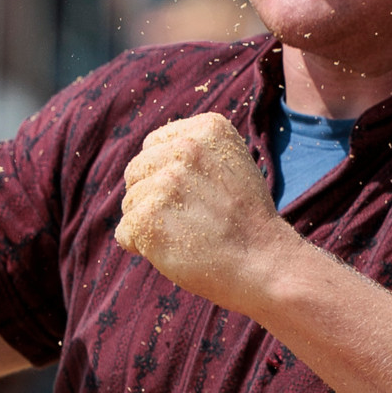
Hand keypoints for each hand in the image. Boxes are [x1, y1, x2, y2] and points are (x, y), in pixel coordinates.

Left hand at [115, 113, 297, 312]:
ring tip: (187, 236)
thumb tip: (146, 165)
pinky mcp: (149, 216)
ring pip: (130, 203)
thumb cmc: (248, 223)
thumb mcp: (231, 167)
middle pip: (136, 171)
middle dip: (151, 197)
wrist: (266, 263)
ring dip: (149, 223)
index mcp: (207, 129)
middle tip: (188, 220)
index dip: (163, 174)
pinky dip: (141, 247)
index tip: (190, 196)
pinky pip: (125, 232)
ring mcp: (166, 182)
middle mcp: (185, 148)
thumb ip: (193, 156)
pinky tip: (173, 251)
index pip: (153, 144)